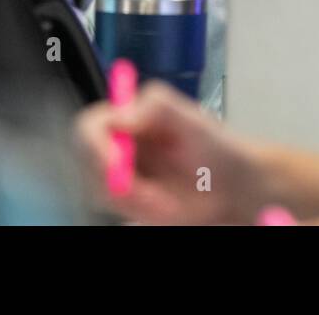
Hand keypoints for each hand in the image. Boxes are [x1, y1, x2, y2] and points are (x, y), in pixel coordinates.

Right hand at [75, 80, 265, 224]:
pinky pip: (117, 210)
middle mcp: (116, 144)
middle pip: (86, 165)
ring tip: (170, 203)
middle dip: (118, 185)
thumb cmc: (215, 147)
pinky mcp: (124, 201)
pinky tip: (166, 209)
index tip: (116, 165)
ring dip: (135, 203)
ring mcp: (117, 174)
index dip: (93, 146)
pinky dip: (141, 213)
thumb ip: (158, 106)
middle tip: (154, 198)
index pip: (87, 126)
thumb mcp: (193, 119)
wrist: (232, 186)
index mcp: (128, 116)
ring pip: (101, 193)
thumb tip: (122, 117)